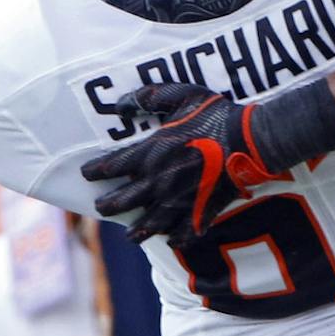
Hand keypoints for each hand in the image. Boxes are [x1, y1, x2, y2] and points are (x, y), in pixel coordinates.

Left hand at [79, 83, 283, 241]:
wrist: (248, 141)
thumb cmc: (215, 115)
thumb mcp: (182, 95)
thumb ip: (150, 97)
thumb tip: (122, 104)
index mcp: (150, 153)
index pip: (111, 166)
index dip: (94, 171)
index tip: (86, 173)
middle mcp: (157, 182)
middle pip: (122, 202)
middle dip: (107, 205)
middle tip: (100, 207)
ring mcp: (177, 202)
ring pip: (147, 225)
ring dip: (135, 231)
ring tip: (129, 235)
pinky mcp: (198, 214)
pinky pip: (181, 234)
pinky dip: (174, 239)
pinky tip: (169, 240)